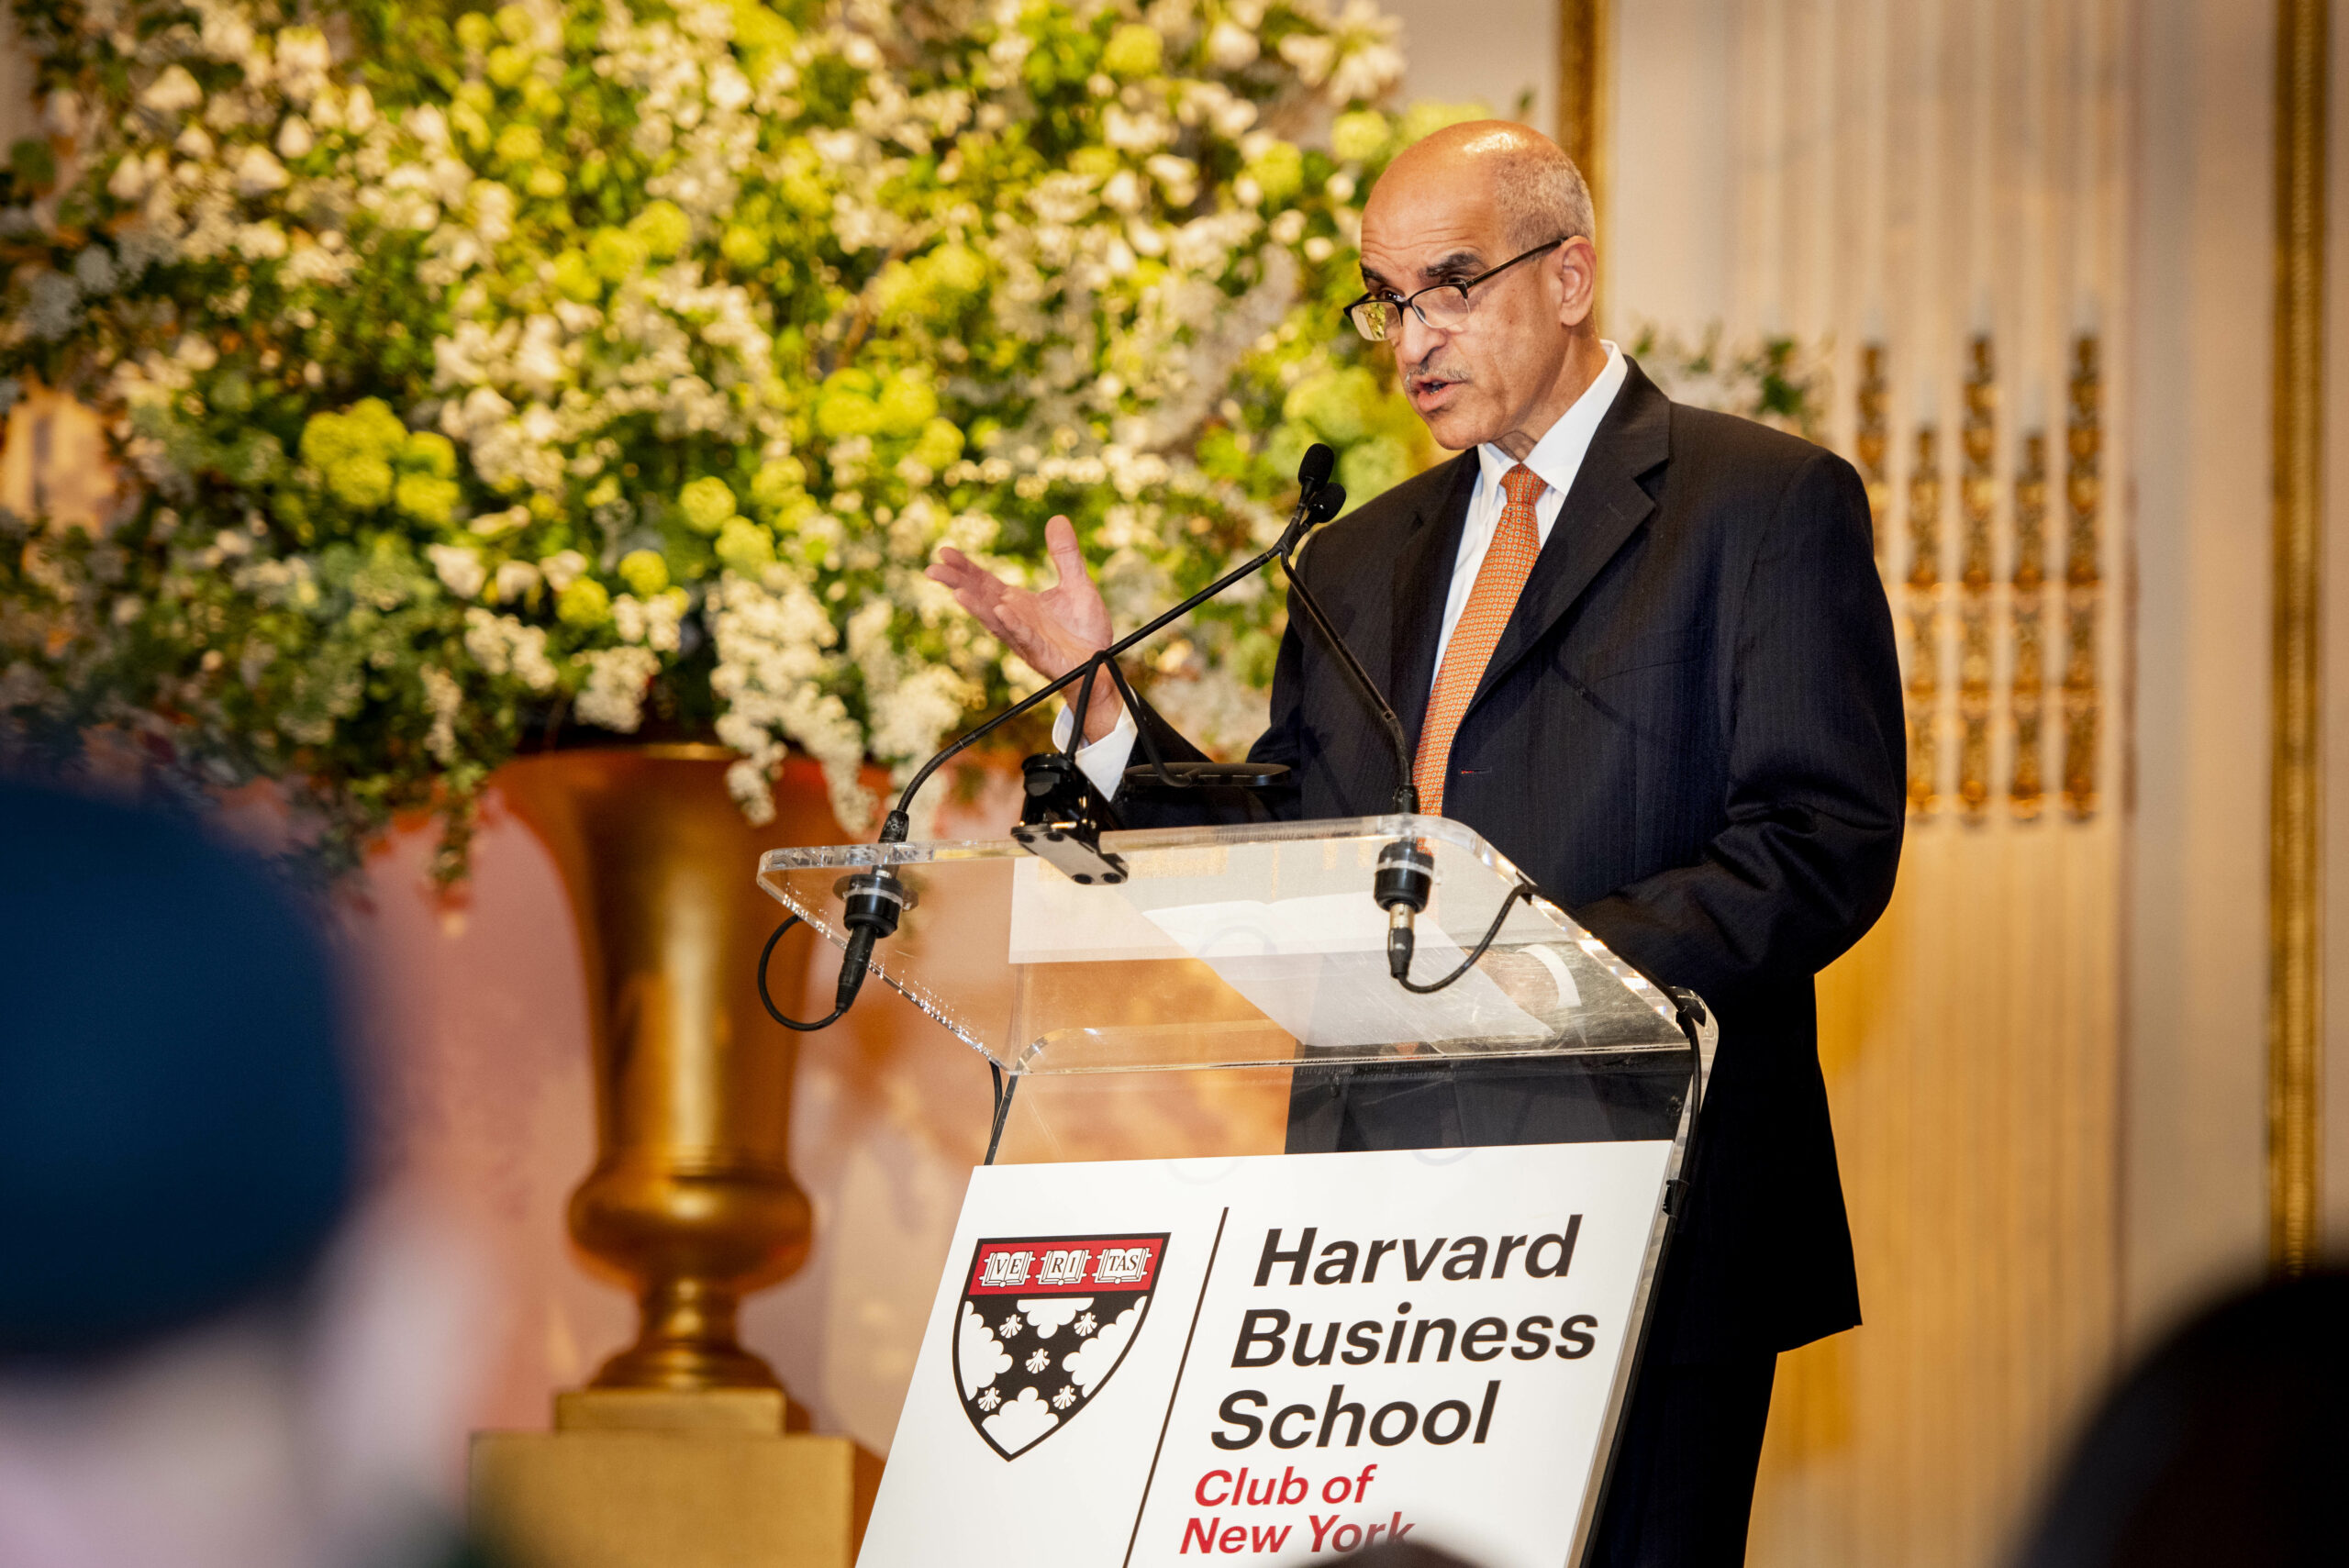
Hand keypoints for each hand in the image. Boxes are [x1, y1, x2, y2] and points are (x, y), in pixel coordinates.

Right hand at [927, 515, 1123, 741]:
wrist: (1101, 663)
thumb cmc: (1083, 628)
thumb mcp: (1078, 583)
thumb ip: (1066, 554)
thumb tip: (1057, 518)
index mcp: (1017, 603)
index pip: (984, 582)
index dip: (964, 567)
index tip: (944, 552)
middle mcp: (1013, 619)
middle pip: (980, 598)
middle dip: (956, 583)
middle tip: (932, 569)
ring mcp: (1024, 637)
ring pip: (994, 620)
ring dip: (976, 606)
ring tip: (957, 592)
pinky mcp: (1041, 653)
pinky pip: (1024, 636)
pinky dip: (1012, 623)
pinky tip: (1001, 610)